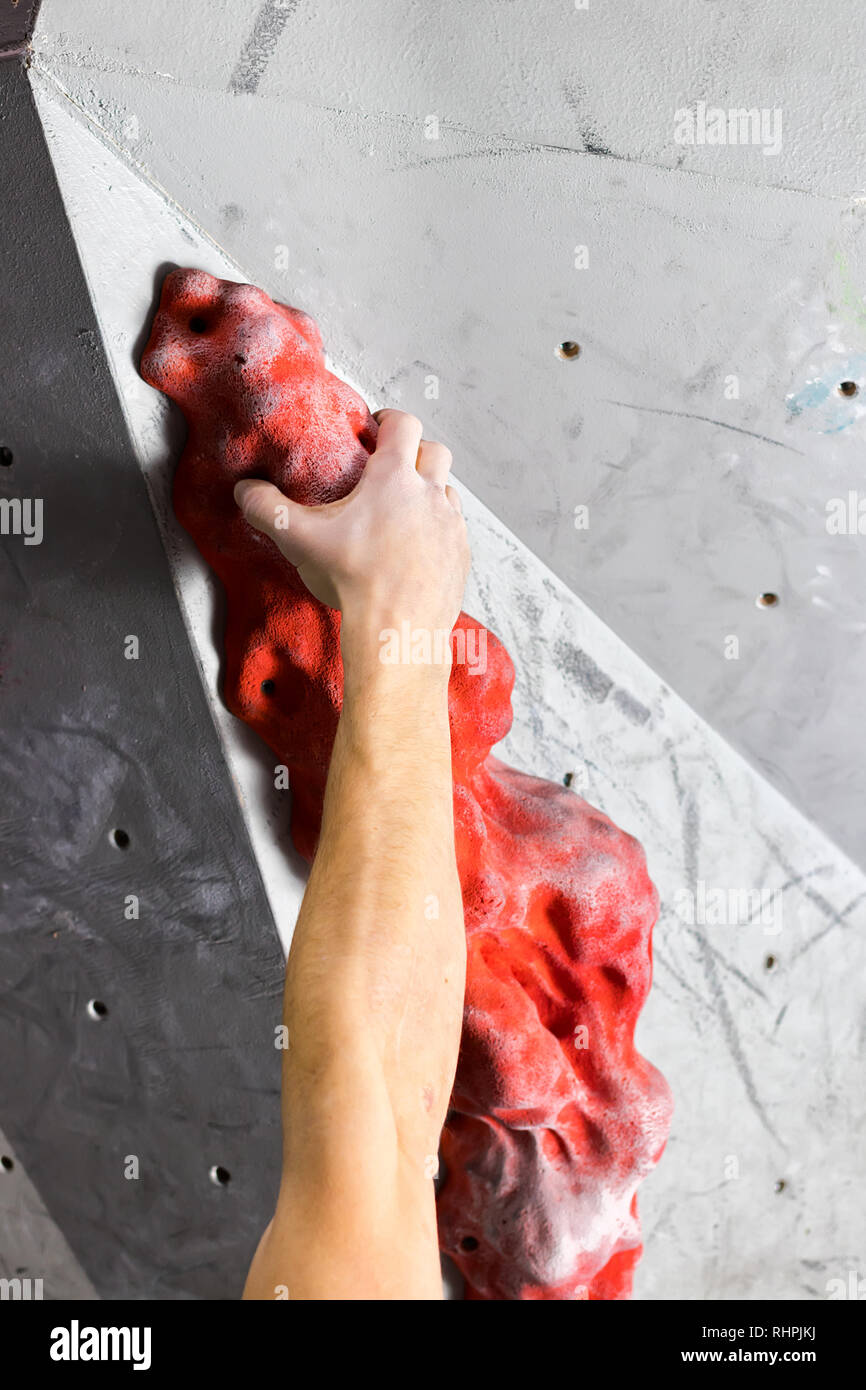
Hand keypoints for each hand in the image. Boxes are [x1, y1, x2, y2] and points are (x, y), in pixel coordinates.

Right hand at [234, 410, 469, 650]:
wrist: (397, 630)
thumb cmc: (354, 581)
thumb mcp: (299, 538)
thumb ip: (267, 508)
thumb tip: (245, 491)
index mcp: (395, 478)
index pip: (404, 424)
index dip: (388, 420)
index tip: (375, 429)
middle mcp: (430, 495)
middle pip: (435, 450)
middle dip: (415, 451)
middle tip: (391, 466)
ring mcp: (451, 525)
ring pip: (448, 490)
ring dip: (430, 491)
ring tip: (404, 509)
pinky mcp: (460, 555)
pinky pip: (455, 529)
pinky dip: (439, 528)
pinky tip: (418, 546)